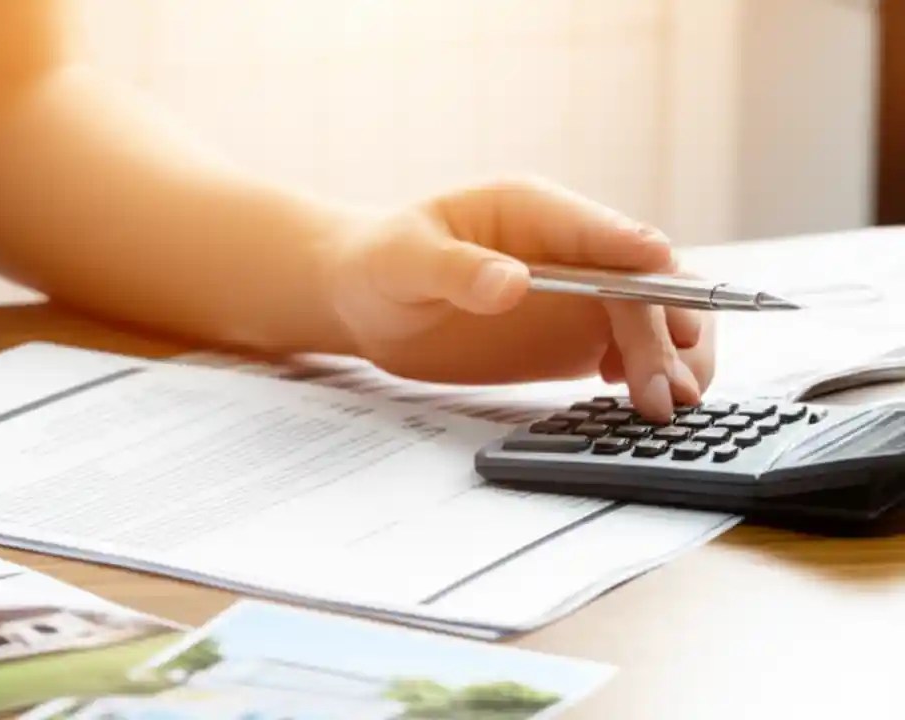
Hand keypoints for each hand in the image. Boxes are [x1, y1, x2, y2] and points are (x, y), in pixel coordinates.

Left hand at [326, 178, 714, 421]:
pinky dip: (647, 375)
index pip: (603, 231)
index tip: (667, 285)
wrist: (368, 300)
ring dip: (671, 357)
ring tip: (666, 403)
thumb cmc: (382, 263)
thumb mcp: (405, 261)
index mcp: (535, 210)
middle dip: (662, 330)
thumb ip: (456, 270)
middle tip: (662, 386)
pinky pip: (630, 352)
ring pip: (654, 318)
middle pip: (644, 283)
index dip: (640, 259)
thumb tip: (511, 284)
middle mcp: (572, 250)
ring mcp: (580, 296)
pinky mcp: (575, 338)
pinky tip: (639, 403)